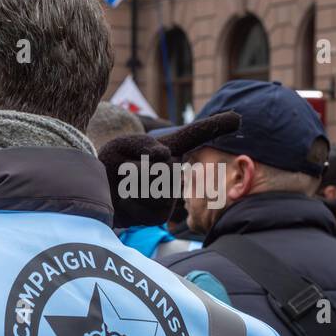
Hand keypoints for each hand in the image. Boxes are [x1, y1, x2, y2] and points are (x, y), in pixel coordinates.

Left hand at [95, 112, 240, 229]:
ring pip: (156, 187)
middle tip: (125, 172)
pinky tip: (127, 202)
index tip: (237, 119)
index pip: (195, 135)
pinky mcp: (159, 216)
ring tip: (126, 187)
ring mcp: (170, 194)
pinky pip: (147, 206)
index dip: (216, 125)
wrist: (97, 196)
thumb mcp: (120, 147)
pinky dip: (129, 203)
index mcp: (167, 149)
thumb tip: (164, 155)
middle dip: (138, 169)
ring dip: (132, 186)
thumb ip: (144, 144)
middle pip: (165, 168)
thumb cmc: (110, 166)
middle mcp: (174, 171)